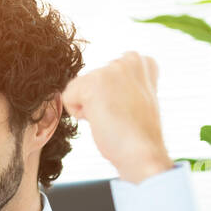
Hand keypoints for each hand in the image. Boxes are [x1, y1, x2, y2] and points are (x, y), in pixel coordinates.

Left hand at [62, 52, 172, 183]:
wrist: (142, 151)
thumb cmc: (138, 133)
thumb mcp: (137, 97)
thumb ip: (123, 84)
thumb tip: (103, 87)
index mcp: (141, 62)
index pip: (106, 74)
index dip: (111, 96)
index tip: (128, 109)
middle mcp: (128, 59)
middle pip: (91, 80)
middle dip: (99, 100)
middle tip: (120, 115)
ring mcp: (111, 69)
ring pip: (79, 88)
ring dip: (90, 107)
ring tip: (112, 118)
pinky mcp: (93, 83)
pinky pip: (68, 97)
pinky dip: (78, 113)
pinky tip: (100, 119)